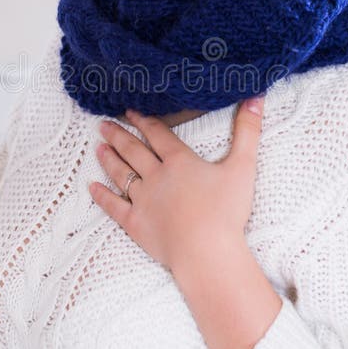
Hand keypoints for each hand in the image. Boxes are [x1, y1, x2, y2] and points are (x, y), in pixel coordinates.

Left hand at [89, 96, 264, 276]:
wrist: (206, 252)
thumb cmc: (227, 211)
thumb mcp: (243, 166)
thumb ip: (248, 131)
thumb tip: (256, 97)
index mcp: (179, 161)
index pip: (158, 134)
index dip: (143, 121)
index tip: (129, 111)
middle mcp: (156, 176)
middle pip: (134, 151)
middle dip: (119, 135)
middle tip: (103, 124)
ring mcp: (143, 200)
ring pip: (122, 174)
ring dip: (109, 159)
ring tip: (98, 147)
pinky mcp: (136, 224)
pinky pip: (114, 207)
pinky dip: (102, 196)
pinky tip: (91, 187)